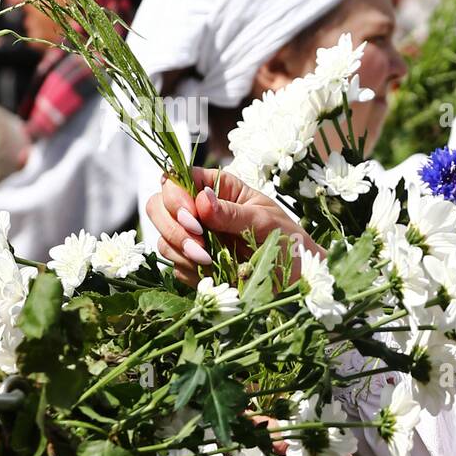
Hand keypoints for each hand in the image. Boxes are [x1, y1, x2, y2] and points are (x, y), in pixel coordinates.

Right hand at [145, 167, 321, 286]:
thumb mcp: (264, 221)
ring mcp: (195, 236)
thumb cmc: (287, 239)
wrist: (297, 275)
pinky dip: (190, 270)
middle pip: (158, 206)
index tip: (193, 218)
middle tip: (199, 243)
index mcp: (218, 188)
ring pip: (163, 237)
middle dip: (173, 226)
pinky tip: (213, 272)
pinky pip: (176, 265)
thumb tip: (202, 199)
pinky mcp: (194, 263)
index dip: (175, 196)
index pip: (177, 179)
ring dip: (180, 250)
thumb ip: (232, 213)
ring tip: (210, 261)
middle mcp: (201, 209)